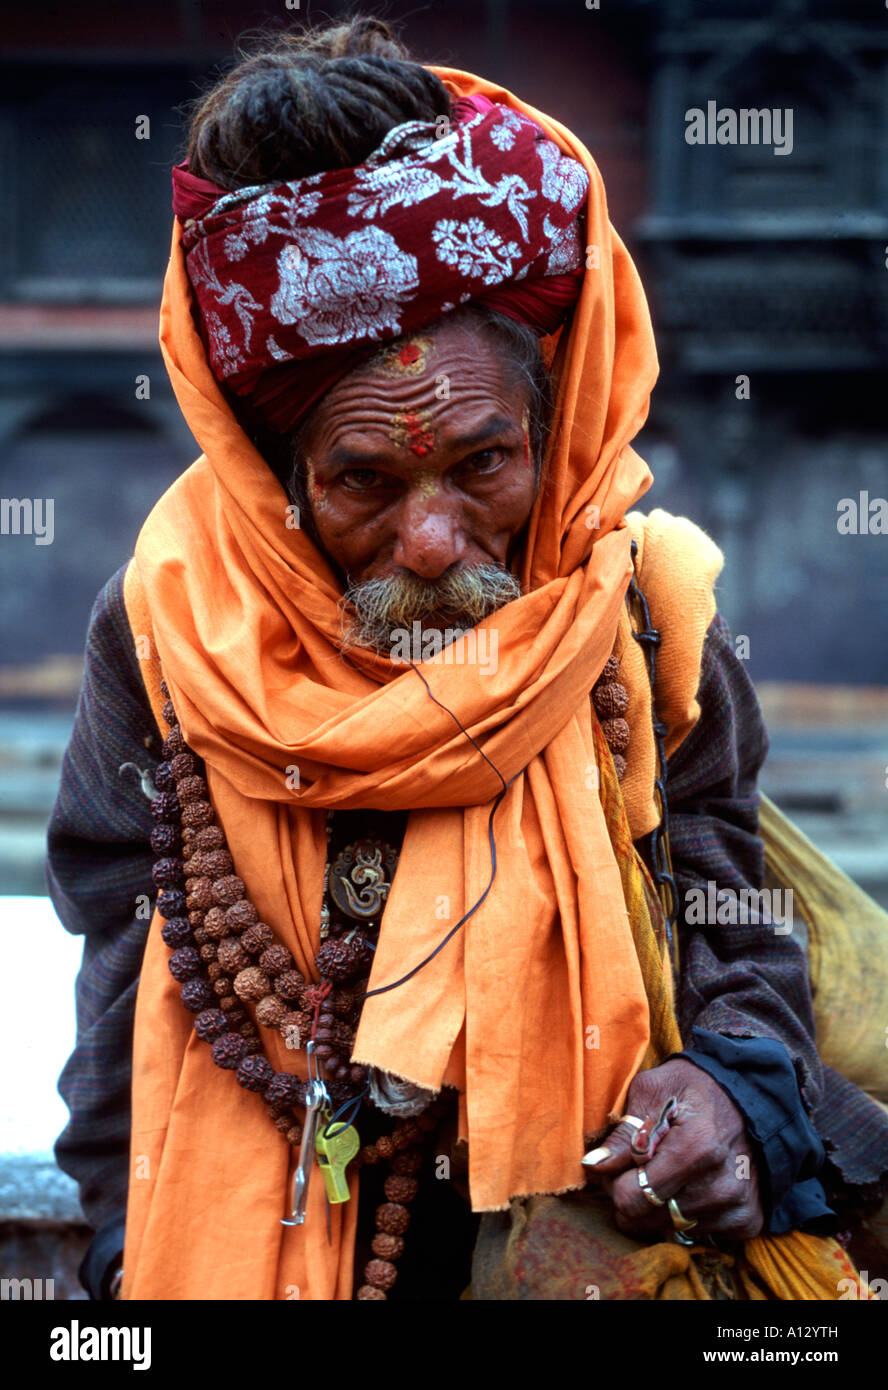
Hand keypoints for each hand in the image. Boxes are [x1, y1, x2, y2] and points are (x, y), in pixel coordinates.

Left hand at [583, 1058, 763, 1241]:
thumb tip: (593, 1167)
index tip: (620, 1162)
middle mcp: (721, 1185)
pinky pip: (698, 1235)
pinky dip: (688, 1214)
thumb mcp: (652, 1091)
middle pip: (646, 1220)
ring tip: (670, 1170)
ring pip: (669, 1229)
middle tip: (642, 1167)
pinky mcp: (748, 1220)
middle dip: (634, 1196)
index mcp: (696, 1148)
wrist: (749, 1096)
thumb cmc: (693, 1088)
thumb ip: (624, 1132)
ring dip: (661, 1205)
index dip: (614, 1181)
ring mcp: (736, 1206)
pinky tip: (694, 1184)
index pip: (631, 1197)